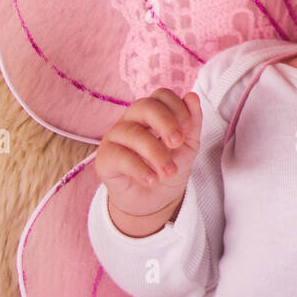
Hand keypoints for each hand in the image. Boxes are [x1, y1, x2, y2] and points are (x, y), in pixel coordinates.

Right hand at [93, 88, 202, 218]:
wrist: (154, 201)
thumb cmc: (168, 168)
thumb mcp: (187, 148)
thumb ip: (192, 124)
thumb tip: (192, 97)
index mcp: (152, 114)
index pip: (161, 95)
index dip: (177, 107)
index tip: (188, 129)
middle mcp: (131, 120)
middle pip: (144, 106)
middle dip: (165, 122)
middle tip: (177, 143)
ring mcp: (115, 137)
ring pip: (132, 133)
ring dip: (156, 153)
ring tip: (169, 171)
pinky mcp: (104, 159)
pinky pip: (119, 156)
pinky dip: (139, 168)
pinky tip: (152, 180)